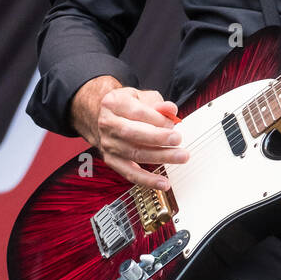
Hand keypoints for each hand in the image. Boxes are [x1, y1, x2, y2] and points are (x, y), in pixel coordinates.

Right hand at [71, 78, 188, 189]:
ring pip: (134, 154)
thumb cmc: (125, 105)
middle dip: (158, 137)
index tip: (172, 122)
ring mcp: (108, 143)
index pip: (137, 112)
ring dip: (159, 157)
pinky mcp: (111, 160)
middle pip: (133, 133)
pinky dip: (147, 179)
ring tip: (179, 157)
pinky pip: (129, 173)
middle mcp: (107, 124)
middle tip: (177, 139)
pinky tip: (162, 182)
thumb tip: (171, 110)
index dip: (157, 118)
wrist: (101, 116)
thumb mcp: (141, 96)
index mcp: (114, 103)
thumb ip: (157, 103)